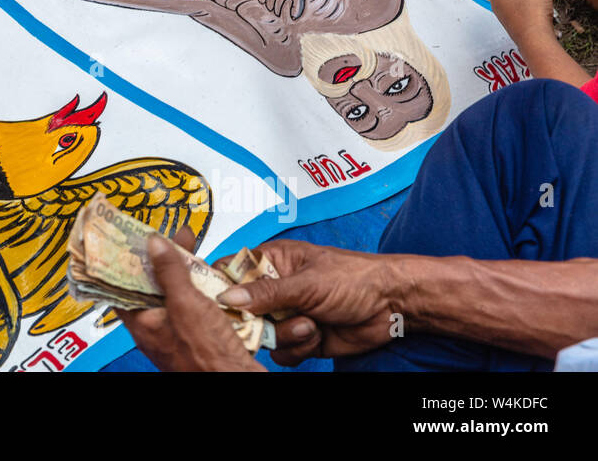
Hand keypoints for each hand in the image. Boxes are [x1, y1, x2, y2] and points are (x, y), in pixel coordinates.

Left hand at [117, 232, 262, 371]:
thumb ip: (169, 272)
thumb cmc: (208, 357)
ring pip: (175, 293)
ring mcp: (177, 332)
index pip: (124, 284)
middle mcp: (156, 328)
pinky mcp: (199, 335)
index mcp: (142, 322)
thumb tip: (154, 244)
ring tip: (194, 252)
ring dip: (185, 272)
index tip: (134, 239)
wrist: (236, 381)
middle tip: (173, 239)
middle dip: (163, 259)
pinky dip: (201, 289)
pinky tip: (211, 278)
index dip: (128, 259)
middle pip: (152, 284)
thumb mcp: (186, 304)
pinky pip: (195, 305)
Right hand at [214, 241, 402, 366]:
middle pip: (242, 310)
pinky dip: (298, 348)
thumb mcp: (306, 282)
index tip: (220, 302)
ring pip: (263, 334)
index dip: (221, 286)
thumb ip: (265, 292)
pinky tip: (317, 335)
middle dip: (260, 320)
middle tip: (276, 318)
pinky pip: (281, 351)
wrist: (393, 306)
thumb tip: (228, 296)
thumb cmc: (356, 278)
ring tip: (310, 324)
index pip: (232, 270)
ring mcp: (287, 314)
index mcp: (272, 261)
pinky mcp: (300, 337)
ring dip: (285, 335)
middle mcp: (276, 288)